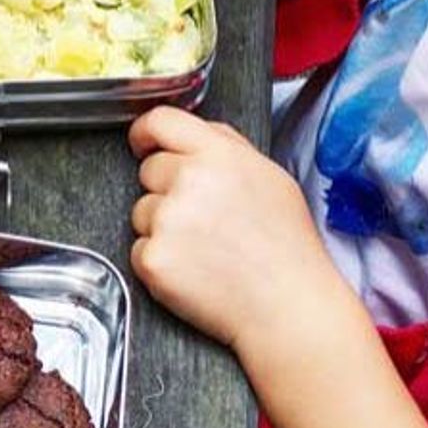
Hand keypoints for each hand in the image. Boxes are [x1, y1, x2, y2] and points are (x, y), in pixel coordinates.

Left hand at [127, 106, 342, 352]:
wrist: (288, 307)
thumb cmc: (286, 248)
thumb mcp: (270, 177)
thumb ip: (226, 147)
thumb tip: (192, 138)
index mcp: (219, 155)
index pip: (160, 121)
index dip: (145, 132)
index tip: (142, 143)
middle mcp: (189, 181)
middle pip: (148, 171)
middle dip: (166, 190)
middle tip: (203, 219)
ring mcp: (167, 220)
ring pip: (141, 211)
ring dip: (161, 227)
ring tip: (205, 249)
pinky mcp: (153, 258)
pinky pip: (139, 249)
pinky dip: (159, 261)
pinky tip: (194, 270)